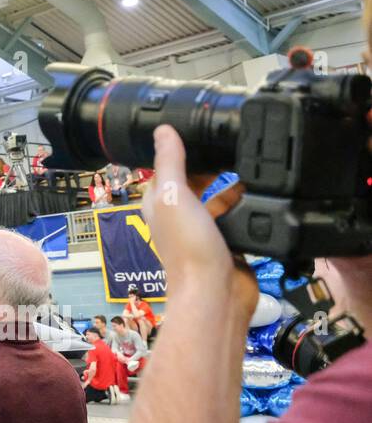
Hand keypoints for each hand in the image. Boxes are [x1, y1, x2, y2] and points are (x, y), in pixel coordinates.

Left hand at [143, 125, 255, 315]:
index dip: (179, 152)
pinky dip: (248, 209)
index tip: (201, 134)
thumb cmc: (188, 246)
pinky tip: (263, 197)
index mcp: (158, 203)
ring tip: (253, 168)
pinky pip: (238, 220)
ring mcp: (204, 231)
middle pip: (195, 183)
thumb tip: (163, 129)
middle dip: (211, 168)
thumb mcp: (174, 195)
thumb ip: (170, 162)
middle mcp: (178, 216)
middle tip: (232, 148)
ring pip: (219, 201)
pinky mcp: (228, 244)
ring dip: (232, 187)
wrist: (216, 294)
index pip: (166, 169)